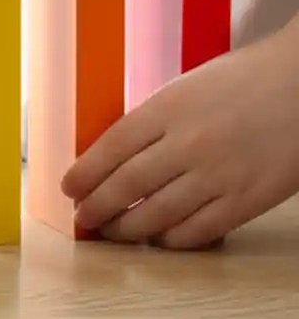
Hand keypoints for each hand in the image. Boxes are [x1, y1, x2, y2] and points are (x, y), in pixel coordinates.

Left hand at [61, 20, 298, 248]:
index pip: (110, 148)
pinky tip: (160, 238)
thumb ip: (153, 120)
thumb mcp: (187, 88)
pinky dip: (172, 239)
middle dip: (97, 207)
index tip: (69, 188)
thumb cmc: (246, 79)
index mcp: (169, 108)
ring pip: (158, 215)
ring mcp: (220, 174)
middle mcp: (189, 142)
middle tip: (83, 217)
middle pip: (127, 185)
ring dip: (127, 228)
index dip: (84, 174)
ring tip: (113, 231)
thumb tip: (113, 156)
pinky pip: (199, 231)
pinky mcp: (248, 199)